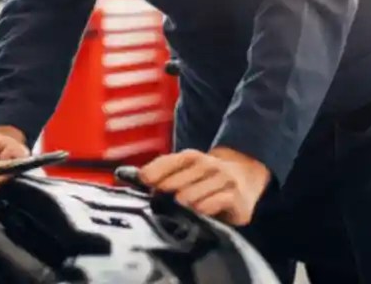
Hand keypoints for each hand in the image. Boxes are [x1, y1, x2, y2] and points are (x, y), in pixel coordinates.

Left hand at [138, 147, 270, 225]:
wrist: (244, 175)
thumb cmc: (204, 178)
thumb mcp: (184, 169)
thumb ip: (159, 172)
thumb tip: (126, 174)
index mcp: (191, 157)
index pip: (169, 163)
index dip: (154, 173)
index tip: (145, 181)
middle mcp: (208, 165)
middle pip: (178, 182)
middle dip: (166, 193)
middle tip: (159, 202)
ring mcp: (224, 180)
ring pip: (195, 193)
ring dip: (184, 203)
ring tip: (179, 207)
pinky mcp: (237, 198)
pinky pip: (217, 202)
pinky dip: (205, 208)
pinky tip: (199, 212)